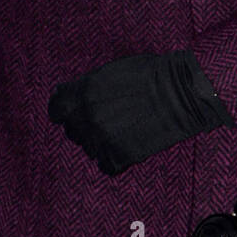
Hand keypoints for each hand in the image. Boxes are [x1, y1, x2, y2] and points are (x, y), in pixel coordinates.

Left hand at [48, 50, 233, 175]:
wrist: (180, 94)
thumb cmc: (149, 76)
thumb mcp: (110, 72)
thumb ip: (85, 86)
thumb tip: (64, 95)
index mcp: (83, 92)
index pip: (56, 109)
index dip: (64, 110)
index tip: (71, 111)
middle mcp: (87, 116)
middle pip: (72, 130)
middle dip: (85, 125)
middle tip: (109, 118)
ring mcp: (101, 138)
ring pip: (89, 148)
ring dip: (101, 142)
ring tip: (124, 129)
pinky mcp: (118, 156)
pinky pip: (105, 165)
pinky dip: (114, 158)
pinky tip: (127, 144)